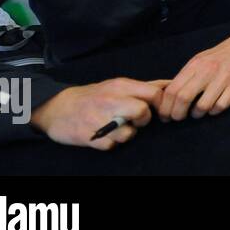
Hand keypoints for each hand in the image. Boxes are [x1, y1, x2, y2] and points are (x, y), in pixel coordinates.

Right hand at [31, 77, 168, 150]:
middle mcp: (111, 100)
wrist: (57, 107)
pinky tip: (105, 135)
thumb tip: (171, 84)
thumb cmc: (94, 96)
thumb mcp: (118, 85)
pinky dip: (111, 143)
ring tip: (117, 128)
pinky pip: (112, 145)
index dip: (161, 104)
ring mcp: (100, 119)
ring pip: (129, 133)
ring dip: (127, 134)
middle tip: (136, 120)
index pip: (153, 93)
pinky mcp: (91, 137)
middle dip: (143, 119)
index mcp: (121, 86)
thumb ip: (145, 86)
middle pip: (143, 112)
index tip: (157, 110)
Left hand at [158, 24, 229, 121]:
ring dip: (197, 114)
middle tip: (178, 118)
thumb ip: (186, 75)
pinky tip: (213, 109)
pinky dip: (214, 112)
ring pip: (202, 105)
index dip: (165, 106)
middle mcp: (206, 71)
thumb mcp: (199, 60)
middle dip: (177, 114)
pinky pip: (221, 105)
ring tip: (197, 113)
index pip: (172, 89)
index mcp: (194, 65)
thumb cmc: (220, 55)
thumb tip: (170, 95)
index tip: (165, 115)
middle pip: (183, 98)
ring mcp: (222, 78)